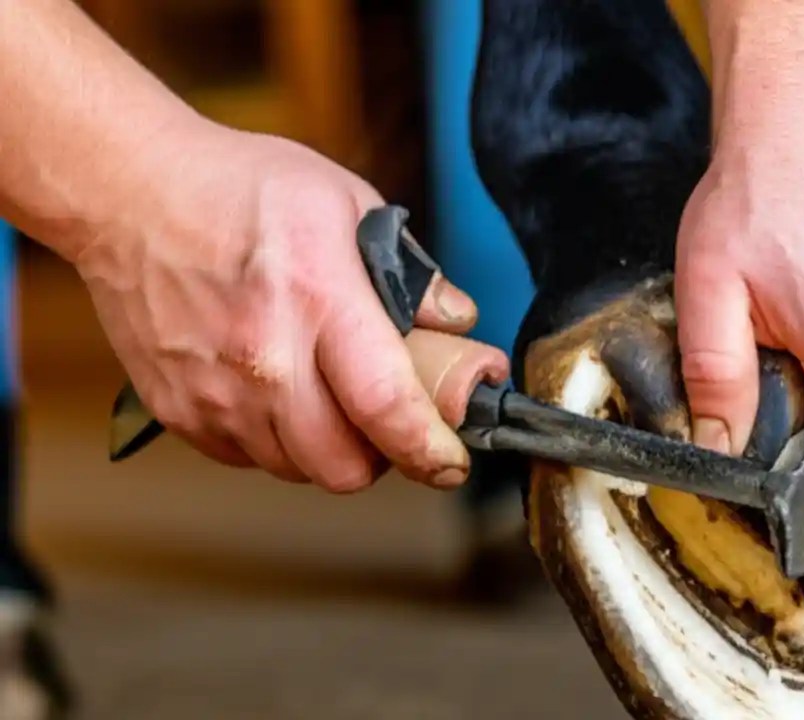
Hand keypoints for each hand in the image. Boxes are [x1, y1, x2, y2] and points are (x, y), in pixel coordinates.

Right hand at [73, 118, 508, 490]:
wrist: (128, 192)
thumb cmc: (238, 188)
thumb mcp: (346, 202)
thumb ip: (410, 272)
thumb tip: (455, 321)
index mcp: (318, 300)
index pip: (385, 406)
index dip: (428, 447)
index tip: (451, 460)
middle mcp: (264, 358)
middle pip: (342, 465)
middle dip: (381, 455)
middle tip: (389, 421)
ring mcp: (214, 392)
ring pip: (296, 469)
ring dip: (327, 449)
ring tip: (330, 398)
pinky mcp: (177, 410)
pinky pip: (245, 458)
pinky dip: (274, 441)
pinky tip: (279, 393)